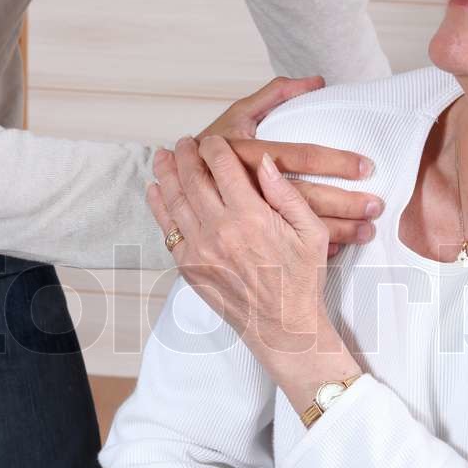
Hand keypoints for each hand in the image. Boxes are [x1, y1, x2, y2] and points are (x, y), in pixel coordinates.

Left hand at [150, 135, 333, 358]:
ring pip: (174, 201)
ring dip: (166, 174)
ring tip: (162, 157)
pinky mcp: (190, 267)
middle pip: (192, 178)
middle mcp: (220, 230)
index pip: (222, 166)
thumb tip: (264, 162)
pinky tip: (156, 191)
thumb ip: (286, 193)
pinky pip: (167, 230)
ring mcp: (200, 250)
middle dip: (186, 154)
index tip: (213, 139)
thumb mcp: (311, 232)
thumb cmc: (302, 279)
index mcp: (251, 216)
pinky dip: (158, 207)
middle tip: (184, 142)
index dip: (214, 147)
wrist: (284, 328)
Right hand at [199, 77, 383, 249]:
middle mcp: (246, 184)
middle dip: (345, 203)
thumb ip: (275, 95)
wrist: (176, 184)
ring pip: (298, 224)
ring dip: (338, 228)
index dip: (335, 161)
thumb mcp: (239, 115)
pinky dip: (311, 247)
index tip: (366, 167)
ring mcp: (244, 215)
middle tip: (377, 205)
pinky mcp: (245, 235)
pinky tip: (339, 248)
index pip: (300, 155)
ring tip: (369, 230)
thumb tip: (317, 82)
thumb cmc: (215, 144)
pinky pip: (283, 245)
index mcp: (248, 152)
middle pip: (305, 195)